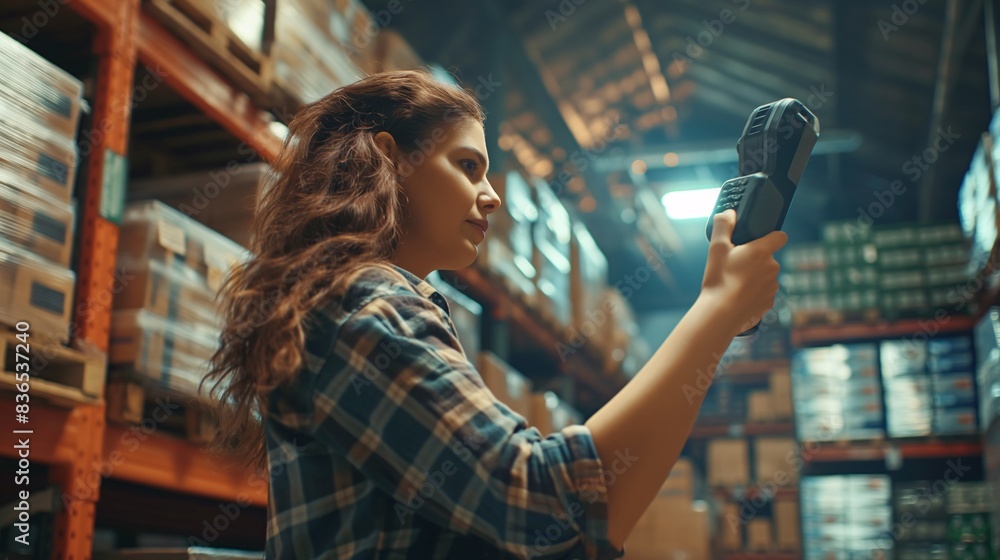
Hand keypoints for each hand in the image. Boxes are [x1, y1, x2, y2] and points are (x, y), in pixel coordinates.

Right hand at [699, 210, 787, 335]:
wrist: (720, 313)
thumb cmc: (719, 279)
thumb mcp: (716, 247)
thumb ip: (723, 224)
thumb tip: (729, 213)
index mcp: (762, 251)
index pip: (780, 236)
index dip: (771, 236)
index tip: (759, 241)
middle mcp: (773, 268)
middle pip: (768, 259)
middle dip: (755, 261)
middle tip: (734, 266)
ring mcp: (772, 287)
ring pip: (765, 277)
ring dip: (754, 278)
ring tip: (734, 284)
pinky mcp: (768, 304)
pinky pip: (762, 294)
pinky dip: (752, 295)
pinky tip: (737, 298)